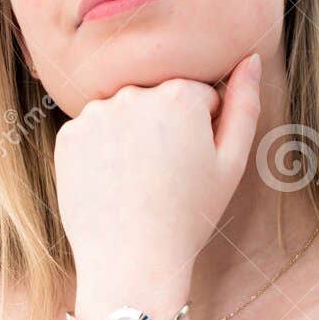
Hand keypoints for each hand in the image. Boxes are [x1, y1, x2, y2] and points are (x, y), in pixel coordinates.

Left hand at [54, 53, 262, 287]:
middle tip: (167, 178)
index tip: (196, 166)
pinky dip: (103, 152)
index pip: (199, 97)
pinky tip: (113, 184)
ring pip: (125, 115)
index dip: (204, 133)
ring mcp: (95, 114)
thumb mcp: (230, 164)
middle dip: (166, 129)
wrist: (131, 261)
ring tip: (139, 182)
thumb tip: (250, 57)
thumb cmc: (188, 217)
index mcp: (179, 95)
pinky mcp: (68, 137)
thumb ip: (244, 105)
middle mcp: (133, 94)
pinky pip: (94, 133)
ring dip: (133, 137)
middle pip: (159, 101)